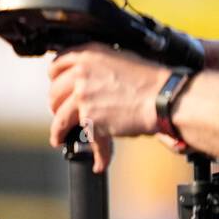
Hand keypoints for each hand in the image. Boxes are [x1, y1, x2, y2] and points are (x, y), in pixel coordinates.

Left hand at [47, 43, 170, 173]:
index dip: (54, 79)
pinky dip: (96, 154)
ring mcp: (83, 97)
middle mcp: (80, 74)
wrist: (165, 98)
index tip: (56, 86)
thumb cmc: (151, 79)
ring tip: (60, 138)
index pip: (56, 66)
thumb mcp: (119, 58)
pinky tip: (98, 163)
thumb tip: (85, 76)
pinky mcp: (90, 119)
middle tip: (62, 113)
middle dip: (56, 106)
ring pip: (60, 118)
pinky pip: (88, 140)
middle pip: (54, 93)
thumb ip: (97, 65)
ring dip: (59, 131)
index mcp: (87, 55)